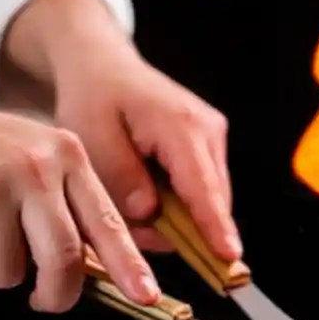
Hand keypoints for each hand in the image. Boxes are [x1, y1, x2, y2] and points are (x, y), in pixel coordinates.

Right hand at [0, 102, 159, 310]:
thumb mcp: (34, 154)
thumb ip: (67, 199)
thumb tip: (95, 263)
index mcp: (65, 155)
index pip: (107, 221)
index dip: (129, 265)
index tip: (146, 296)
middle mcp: (32, 170)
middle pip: (63, 259)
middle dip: (57, 294)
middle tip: (46, 300)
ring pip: (8, 274)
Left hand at [1, 0, 240, 259]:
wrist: (103, 64)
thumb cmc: (93, 95)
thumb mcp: (90, 134)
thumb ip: (120, 176)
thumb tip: (149, 212)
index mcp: (181, 126)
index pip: (203, 187)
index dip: (215, 225)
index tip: (228, 255)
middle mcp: (208, 131)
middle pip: (213, 198)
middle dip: (184, 227)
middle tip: (139, 235)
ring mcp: (214, 136)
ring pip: (209, 196)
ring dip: (178, 214)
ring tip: (135, 205)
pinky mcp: (210, 144)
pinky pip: (202, 186)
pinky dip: (179, 200)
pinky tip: (149, 192)